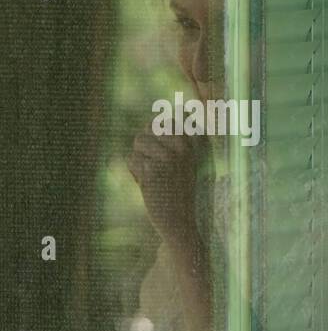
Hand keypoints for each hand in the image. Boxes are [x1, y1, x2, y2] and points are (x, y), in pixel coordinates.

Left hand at [127, 127, 201, 242]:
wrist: (179, 221)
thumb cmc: (179, 189)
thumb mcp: (185, 159)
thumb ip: (178, 134)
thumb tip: (179, 109)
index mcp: (192, 141)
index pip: (163, 120)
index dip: (155, 134)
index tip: (165, 157)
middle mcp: (183, 146)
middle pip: (147, 128)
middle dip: (146, 147)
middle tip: (159, 168)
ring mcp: (169, 157)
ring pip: (138, 142)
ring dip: (140, 160)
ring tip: (155, 176)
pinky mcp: (154, 169)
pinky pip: (132, 160)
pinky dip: (136, 174)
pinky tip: (151, 186)